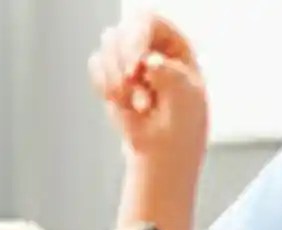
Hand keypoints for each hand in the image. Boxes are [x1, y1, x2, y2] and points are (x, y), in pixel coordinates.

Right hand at [88, 11, 208, 180]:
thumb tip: (152, 62)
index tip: (135, 67)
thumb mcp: (186, 104)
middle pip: (123, 31)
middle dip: (123, 64)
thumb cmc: (181, 127)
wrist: (162, 153)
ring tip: (138, 108)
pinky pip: (96, 65)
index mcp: (174, 46)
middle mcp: (150, 46)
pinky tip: (123, 106)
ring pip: (106, 47)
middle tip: (134, 94)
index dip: (137, 39)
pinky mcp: (110, 73)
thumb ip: (172, 80)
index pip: (150, 23)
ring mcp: (128, 58)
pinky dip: (105, 86)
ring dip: (117, 80)